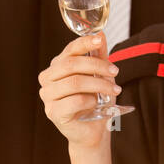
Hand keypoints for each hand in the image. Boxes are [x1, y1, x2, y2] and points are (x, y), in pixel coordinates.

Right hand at [38, 33, 119, 148]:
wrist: (94, 130)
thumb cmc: (96, 100)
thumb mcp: (100, 75)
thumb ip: (99, 55)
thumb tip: (101, 33)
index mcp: (57, 66)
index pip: (69, 49)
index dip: (84, 42)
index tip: (99, 40)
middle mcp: (48, 78)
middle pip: (71, 64)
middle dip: (97, 66)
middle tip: (115, 72)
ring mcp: (47, 96)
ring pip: (74, 82)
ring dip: (99, 84)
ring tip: (113, 90)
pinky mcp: (53, 112)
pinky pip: (74, 101)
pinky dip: (90, 100)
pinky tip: (96, 104)